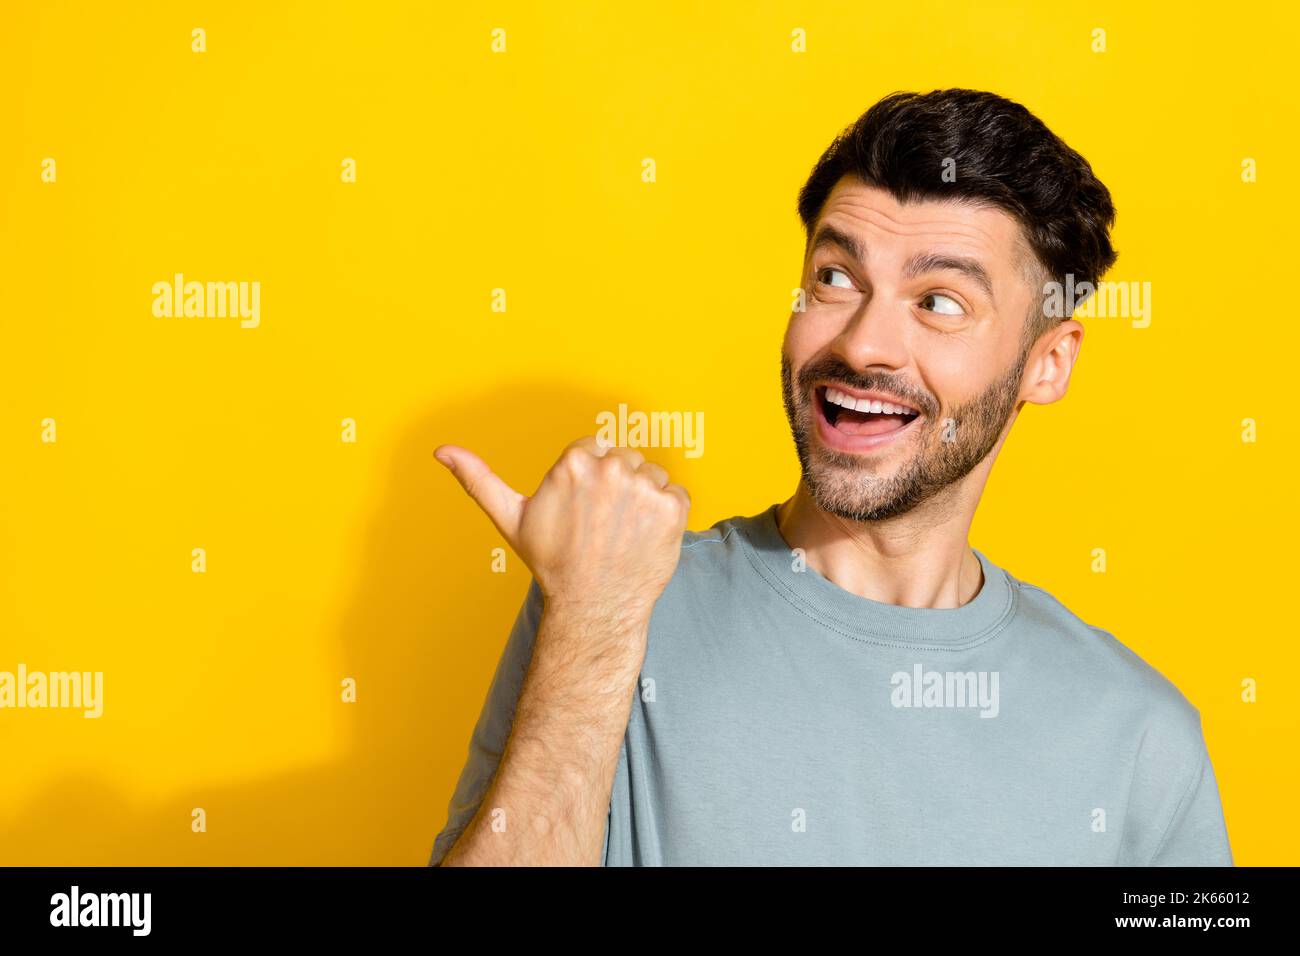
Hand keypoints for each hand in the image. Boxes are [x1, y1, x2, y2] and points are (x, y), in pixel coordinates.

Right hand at [434, 435, 690, 624]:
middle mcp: (610, 469)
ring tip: (622, 532)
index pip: (595, 448)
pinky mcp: (672, 507)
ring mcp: (643, 488)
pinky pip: (677, 493)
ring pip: (651, 475)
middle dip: (617, 486)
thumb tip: (440, 450)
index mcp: (574, 461)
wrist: (592, 607)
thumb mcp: (510, 517)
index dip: (590, 479)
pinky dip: (667, 515)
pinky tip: (645, 538)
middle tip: (602, 525)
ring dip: (643, 499)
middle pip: (625, 459)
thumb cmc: (552, 563)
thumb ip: (478, 478)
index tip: (583, 510)